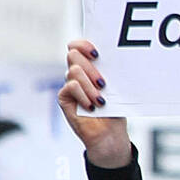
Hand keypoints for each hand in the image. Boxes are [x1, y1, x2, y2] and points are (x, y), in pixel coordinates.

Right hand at [57, 40, 131, 167]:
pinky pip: (71, 86)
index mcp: (88, 67)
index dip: (83, 45)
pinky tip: (92, 106)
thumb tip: (110, 58)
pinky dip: (83, 95)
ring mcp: (69, 85)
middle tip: (103, 84)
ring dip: (90, 86)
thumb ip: (107, 72)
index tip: (97, 54)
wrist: (110, 135)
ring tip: (101, 101)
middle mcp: (76, 74)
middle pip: (73, 55)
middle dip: (90, 68)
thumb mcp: (114, 88)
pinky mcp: (64, 98)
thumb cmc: (114, 111)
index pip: (77, 46)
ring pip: (74, 71)